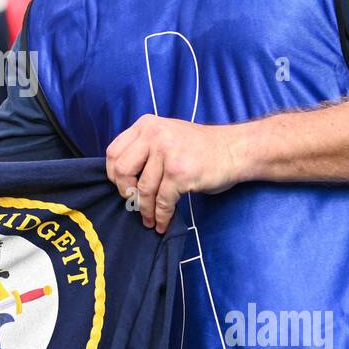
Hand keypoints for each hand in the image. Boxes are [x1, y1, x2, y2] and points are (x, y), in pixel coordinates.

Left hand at [105, 116, 244, 232]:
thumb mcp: (167, 135)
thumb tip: (122, 180)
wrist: (235, 150)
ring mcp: (167, 153)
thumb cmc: (200, 148)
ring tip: (149, 220)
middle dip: (125, 192)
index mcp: (146, 125)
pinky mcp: (180, 172)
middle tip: (134, 202)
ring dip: (145, 210)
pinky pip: (162, 201)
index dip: (114, 175)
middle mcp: (154, 135)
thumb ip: (144, 149)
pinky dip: (161, 216)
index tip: (123, 187)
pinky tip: (162, 223)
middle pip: (121, 170)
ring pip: (143, 190)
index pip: (114, 152)